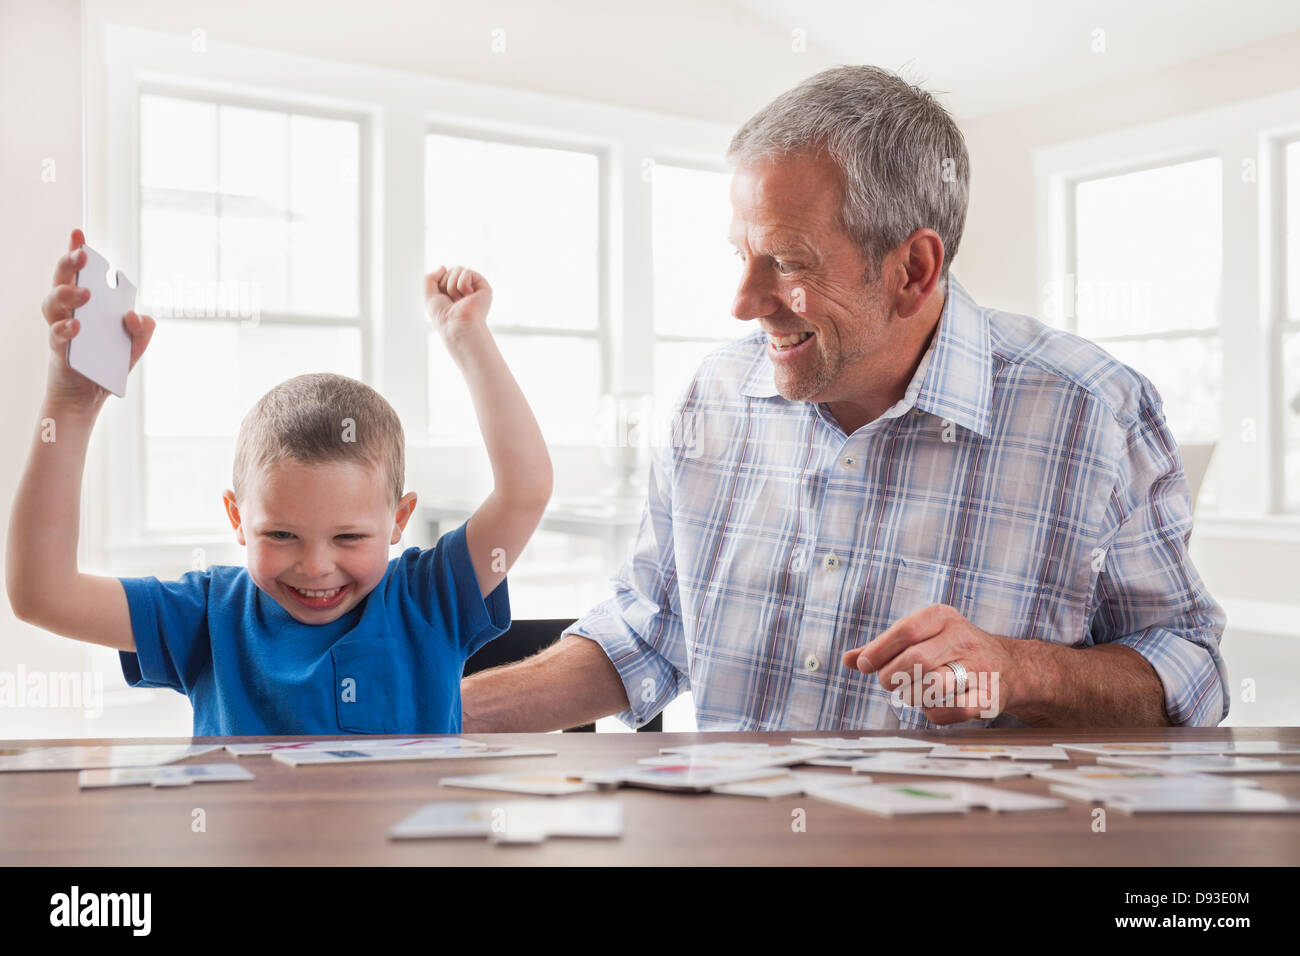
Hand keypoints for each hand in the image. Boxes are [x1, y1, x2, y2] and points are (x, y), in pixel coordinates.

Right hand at [43, 228, 155, 409]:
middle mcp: (68, 310)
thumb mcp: (134, 346)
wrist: (90, 396)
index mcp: (86, 304)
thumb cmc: (108, 364)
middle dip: (71, 263)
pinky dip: (66, 328)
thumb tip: (138, 316)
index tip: (79, 233)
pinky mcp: (58, 349)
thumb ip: (142, 329)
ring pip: (52, 302)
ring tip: (86, 292)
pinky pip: (56, 335)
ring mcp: (60, 328)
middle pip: (62, 279)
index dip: (77, 251)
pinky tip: (77, 326)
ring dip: (68, 293)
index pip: (79, 271)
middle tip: (83, 254)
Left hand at [425, 265, 491, 345]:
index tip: (444, 302)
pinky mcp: (484, 287)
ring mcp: (475, 288)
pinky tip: (468, 296)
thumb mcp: (429, 296)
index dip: (439, 285)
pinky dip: (462, 284)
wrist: (456, 326)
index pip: (443, 274)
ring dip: (453, 286)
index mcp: (454, 292)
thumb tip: (443, 267)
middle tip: (452, 301)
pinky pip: (467, 272)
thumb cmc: (444, 317)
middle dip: (445, 284)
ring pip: (458, 269)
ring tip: (460, 300)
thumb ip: (429, 278)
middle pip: (450, 270)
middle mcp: (466, 289)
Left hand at [841, 604, 1024, 724]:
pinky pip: (951, 711)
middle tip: (888, 682)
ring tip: (909, 693)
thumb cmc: (952, 650)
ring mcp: (980, 669)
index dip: (878, 650)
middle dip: (892, 676)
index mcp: (944, 618)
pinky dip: (932, 713)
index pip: (905, 630)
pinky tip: (931, 706)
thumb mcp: (922, 636)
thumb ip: (884, 647)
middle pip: (915, 660)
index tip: (863, 665)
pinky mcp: (989, 698)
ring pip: (933, 686)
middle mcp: (964, 639)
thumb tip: (846, 659)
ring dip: (911, 695)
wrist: (1011, 666)